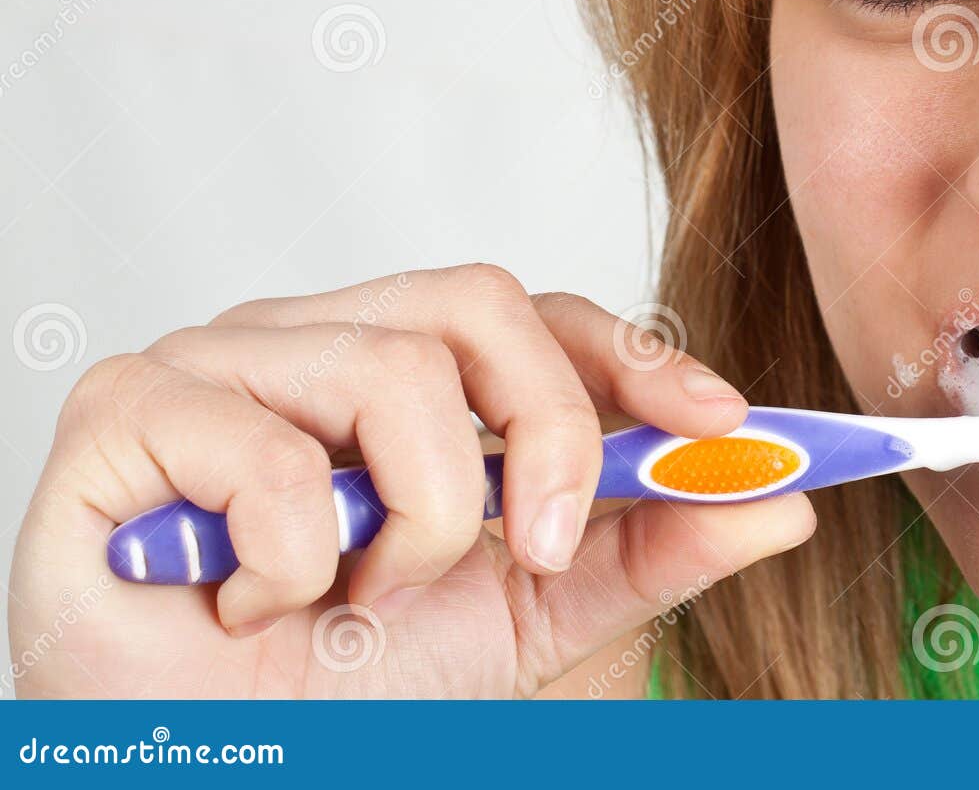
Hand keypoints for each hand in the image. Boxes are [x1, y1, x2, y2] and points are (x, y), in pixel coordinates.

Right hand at [8, 265, 813, 696]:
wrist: (212, 760)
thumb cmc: (352, 683)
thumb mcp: (534, 618)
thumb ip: (650, 552)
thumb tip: (780, 502)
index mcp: (407, 370)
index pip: (537, 313)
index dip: (637, 358)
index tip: (723, 424)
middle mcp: (319, 340)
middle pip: (476, 303)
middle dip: (543, 433)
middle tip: (538, 549)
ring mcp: (223, 362)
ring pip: (387, 370)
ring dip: (412, 524)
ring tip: (361, 599)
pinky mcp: (131, 409)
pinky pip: (262, 449)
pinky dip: (293, 555)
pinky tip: (257, 602)